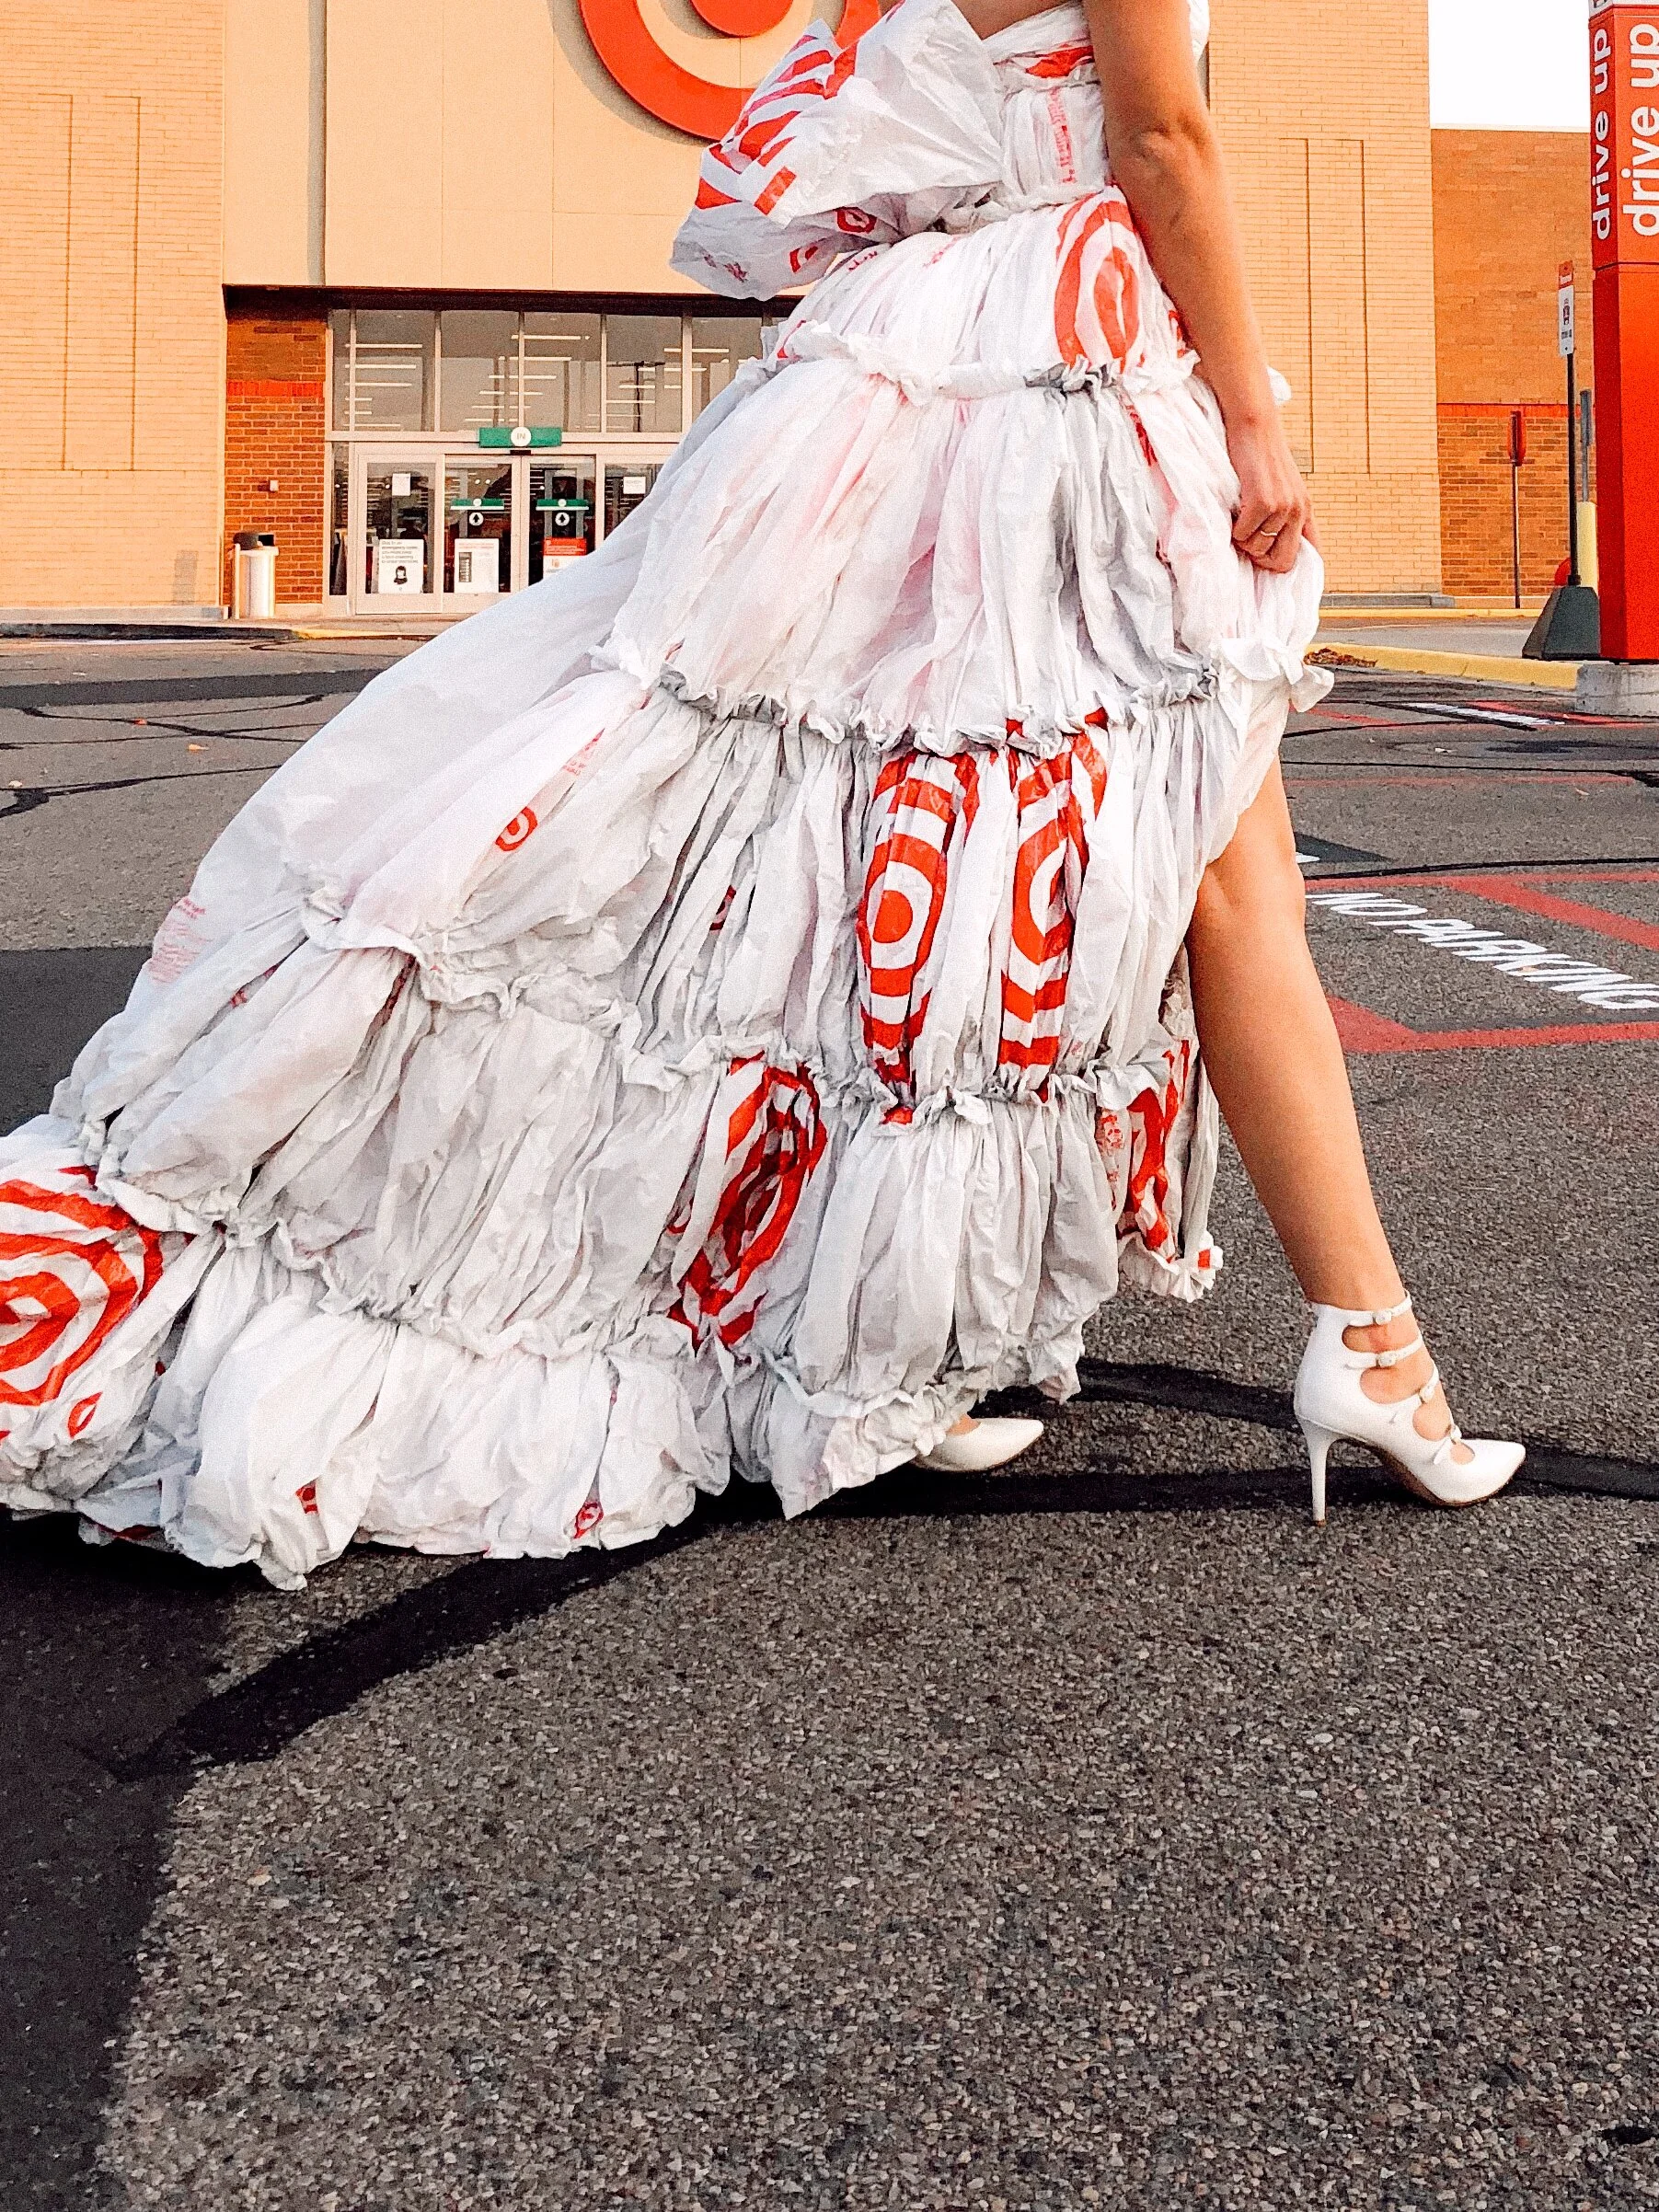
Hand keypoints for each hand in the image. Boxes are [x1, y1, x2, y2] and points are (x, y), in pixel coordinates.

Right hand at [1225, 413, 1314, 574]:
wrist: (1254, 426)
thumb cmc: (1261, 457)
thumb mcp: (1282, 487)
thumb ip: (1284, 514)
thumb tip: (1269, 546)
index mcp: (1305, 509)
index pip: (1312, 555)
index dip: (1294, 568)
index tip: (1270, 567)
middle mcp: (1298, 511)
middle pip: (1283, 563)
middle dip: (1261, 559)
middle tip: (1248, 540)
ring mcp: (1283, 507)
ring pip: (1259, 550)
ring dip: (1243, 541)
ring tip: (1240, 518)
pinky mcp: (1264, 502)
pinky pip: (1244, 536)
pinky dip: (1234, 529)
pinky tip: (1235, 510)